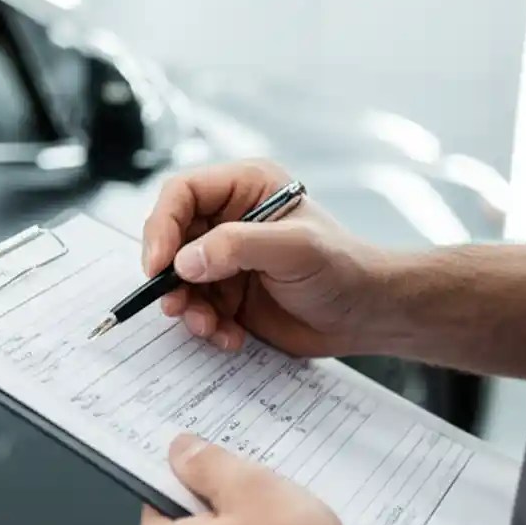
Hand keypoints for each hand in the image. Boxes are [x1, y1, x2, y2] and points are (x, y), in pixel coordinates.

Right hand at [142, 160, 387, 356]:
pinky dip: (207, 326)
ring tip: (209, 326)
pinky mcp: (228, 293)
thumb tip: (183, 262)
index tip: (158, 265)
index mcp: (245, 188)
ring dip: (187, 307)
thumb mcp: (293, 250)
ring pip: (178, 278)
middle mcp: (229, 219)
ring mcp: (226, 258)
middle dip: (169, 275)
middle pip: (172, 238)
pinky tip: (231, 336)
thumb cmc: (343, 269)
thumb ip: (236, 247)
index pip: (183, 194)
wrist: (367, 316)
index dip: (162, 226)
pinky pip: (197, 307)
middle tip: (174, 304)